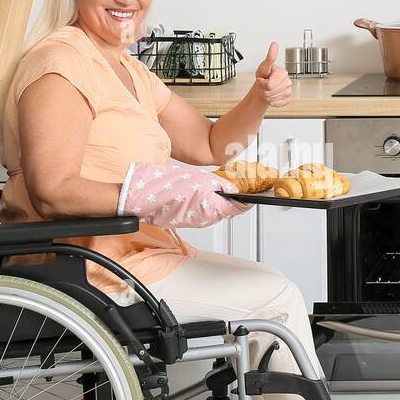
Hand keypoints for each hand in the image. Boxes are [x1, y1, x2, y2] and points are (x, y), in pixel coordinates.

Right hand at [119, 163, 250, 229]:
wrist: (140, 198)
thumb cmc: (165, 189)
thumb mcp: (199, 179)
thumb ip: (220, 185)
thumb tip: (233, 188)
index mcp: (213, 210)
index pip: (240, 207)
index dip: (251, 198)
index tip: (259, 191)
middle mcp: (206, 219)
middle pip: (229, 209)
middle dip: (236, 197)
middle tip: (241, 183)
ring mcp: (195, 219)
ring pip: (215, 209)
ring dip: (220, 198)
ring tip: (219, 184)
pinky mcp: (186, 217)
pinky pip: (202, 209)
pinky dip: (206, 200)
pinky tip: (200, 189)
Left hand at [253, 42, 291, 108]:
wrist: (264, 87)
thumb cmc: (264, 76)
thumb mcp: (264, 66)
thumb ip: (270, 57)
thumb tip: (274, 44)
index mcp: (282, 72)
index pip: (270, 84)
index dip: (262, 84)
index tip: (262, 79)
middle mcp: (288, 81)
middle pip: (271, 92)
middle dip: (264, 90)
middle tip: (264, 86)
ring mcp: (289, 90)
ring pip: (274, 98)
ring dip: (267, 96)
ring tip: (267, 90)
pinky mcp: (288, 98)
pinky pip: (279, 104)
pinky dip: (273, 102)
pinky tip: (272, 97)